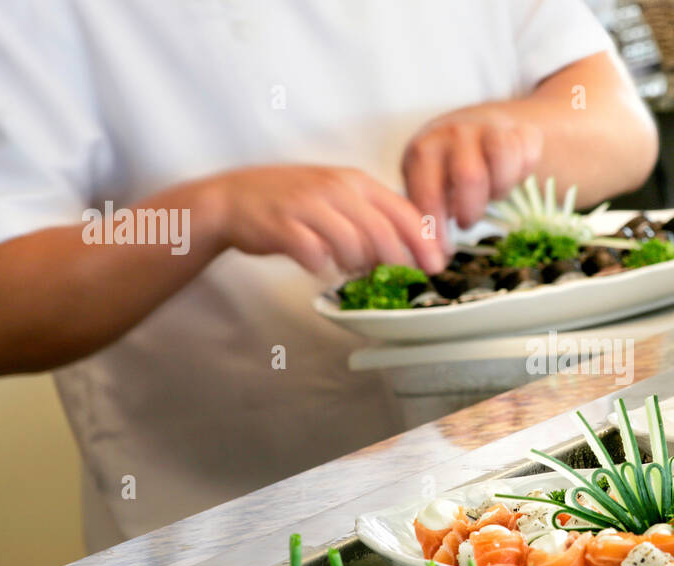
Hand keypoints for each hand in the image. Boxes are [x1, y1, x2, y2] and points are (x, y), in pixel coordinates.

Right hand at [205, 165, 446, 278]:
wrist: (235, 198)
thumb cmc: (294, 201)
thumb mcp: (338, 195)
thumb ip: (372, 215)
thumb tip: (408, 248)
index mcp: (355, 181)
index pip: (403, 210)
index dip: (425, 240)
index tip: (438, 263)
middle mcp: (335, 189)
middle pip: (382, 231)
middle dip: (398, 260)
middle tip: (400, 276)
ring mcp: (308, 206)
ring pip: (351, 244)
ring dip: (357, 264)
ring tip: (350, 267)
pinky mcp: (282, 226)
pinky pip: (313, 253)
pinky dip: (321, 266)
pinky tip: (319, 266)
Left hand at [402, 111, 543, 246]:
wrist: (476, 128)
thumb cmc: (446, 171)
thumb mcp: (427, 187)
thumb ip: (427, 217)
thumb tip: (433, 262)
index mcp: (423, 151)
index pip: (428, 192)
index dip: (438, 227)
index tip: (444, 251)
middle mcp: (453, 133)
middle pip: (470, 176)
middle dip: (471, 209)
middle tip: (466, 222)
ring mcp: (488, 126)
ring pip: (503, 157)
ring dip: (499, 188)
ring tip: (491, 197)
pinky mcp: (520, 127)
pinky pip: (528, 154)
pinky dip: (522, 173)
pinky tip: (510, 178)